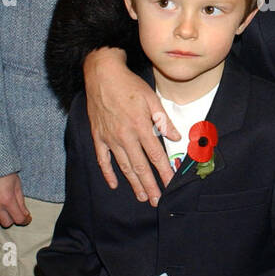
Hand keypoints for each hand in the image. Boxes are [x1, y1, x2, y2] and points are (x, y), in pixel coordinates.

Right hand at [0, 173, 30, 226]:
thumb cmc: (4, 170)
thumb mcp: (17, 184)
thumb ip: (21, 202)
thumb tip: (25, 215)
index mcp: (8, 199)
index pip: (18, 219)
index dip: (25, 220)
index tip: (27, 218)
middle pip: (6, 223)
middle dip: (13, 219)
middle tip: (15, 212)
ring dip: (0, 218)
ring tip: (4, 211)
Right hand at [84, 47, 179, 204]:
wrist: (101, 74)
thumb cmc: (129, 85)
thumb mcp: (151, 98)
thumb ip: (163, 119)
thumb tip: (176, 136)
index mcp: (141, 126)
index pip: (156, 155)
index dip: (164, 172)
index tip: (171, 185)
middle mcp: (125, 136)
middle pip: (140, 166)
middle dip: (150, 185)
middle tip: (157, 201)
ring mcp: (110, 138)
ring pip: (123, 166)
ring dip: (133, 183)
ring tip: (142, 196)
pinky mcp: (98, 136)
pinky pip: (103, 159)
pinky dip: (108, 173)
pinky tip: (114, 184)